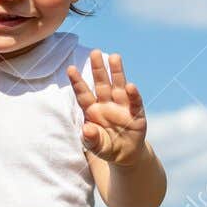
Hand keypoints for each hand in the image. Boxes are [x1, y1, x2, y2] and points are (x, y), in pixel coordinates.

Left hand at [66, 49, 148, 166]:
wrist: (125, 154)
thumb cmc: (106, 146)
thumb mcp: (96, 146)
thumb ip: (91, 138)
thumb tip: (86, 129)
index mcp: (92, 110)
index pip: (83, 94)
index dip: (77, 82)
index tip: (70, 69)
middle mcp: (106, 104)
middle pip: (101, 84)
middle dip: (98, 68)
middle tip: (94, 52)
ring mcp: (122, 106)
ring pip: (118, 85)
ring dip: (117, 72)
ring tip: (114, 57)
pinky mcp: (136, 113)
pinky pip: (134, 102)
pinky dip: (133, 94)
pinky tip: (130, 86)